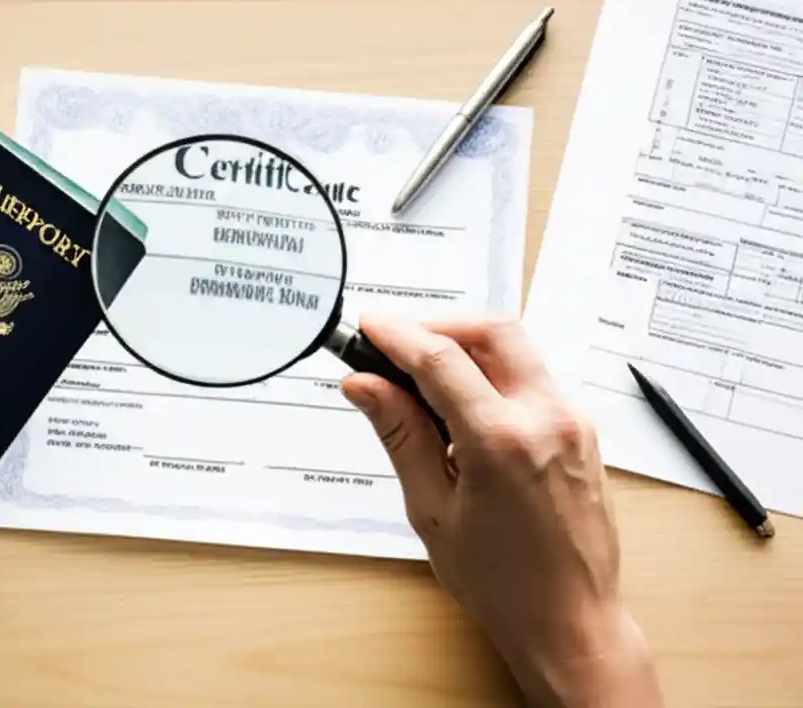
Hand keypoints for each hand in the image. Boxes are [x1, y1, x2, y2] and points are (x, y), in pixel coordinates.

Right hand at [341, 316, 662, 707]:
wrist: (571, 622)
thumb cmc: (501, 583)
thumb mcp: (431, 510)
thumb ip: (400, 434)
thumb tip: (365, 385)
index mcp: (503, 442)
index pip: (440, 358)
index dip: (396, 335)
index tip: (367, 327)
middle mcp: (547, 418)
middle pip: (490, 329)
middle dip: (437, 324)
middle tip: (393, 344)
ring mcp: (573, 420)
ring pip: (515, 348)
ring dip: (465, 346)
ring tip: (420, 378)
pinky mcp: (582, 429)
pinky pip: (532, 376)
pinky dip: (491, 372)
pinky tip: (460, 404)